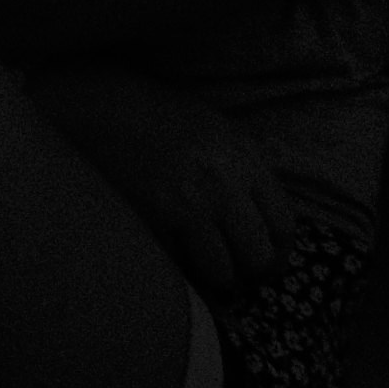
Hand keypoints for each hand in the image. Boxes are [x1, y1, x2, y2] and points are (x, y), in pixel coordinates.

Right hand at [28, 69, 281, 301]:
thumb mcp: (221, 132)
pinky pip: (181, 265)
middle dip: (252, 273)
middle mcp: (222, 188)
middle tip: (242, 276)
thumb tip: (267, 222)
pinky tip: (177, 253)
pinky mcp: (153, 223)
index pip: (283, 227)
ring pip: (221, 271)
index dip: (279, 254)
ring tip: (208, 268)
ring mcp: (186, 207)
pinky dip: (182, 267)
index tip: (269, 263)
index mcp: (244, 162)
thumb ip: (249, 172)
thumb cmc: (164, 119)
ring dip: (217, 276)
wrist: (105, 110)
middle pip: (258, 257)